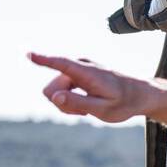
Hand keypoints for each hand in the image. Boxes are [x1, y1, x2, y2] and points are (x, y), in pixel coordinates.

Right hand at [28, 52, 149, 122]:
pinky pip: (62, 89)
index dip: (43, 60)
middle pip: (52, 88)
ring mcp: (78, 69)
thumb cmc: (123, 103)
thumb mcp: (102, 109)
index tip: (28, 54)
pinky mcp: (78, 73)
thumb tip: (54, 96)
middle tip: (82, 112)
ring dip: (67, 103)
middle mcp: (80, 66)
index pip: (61, 63)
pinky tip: (85, 106)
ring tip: (87, 109)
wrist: (138, 94)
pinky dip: (70, 100)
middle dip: (60, 103)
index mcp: (87, 72)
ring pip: (56, 90)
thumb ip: (78, 102)